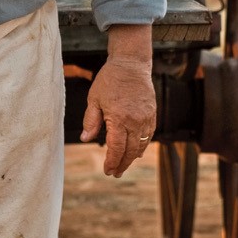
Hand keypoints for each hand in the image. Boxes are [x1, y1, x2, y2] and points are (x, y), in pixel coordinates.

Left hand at [80, 25, 155, 176]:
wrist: (131, 64)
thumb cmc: (110, 80)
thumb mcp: (94, 99)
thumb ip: (90, 121)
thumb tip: (85, 139)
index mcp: (119, 118)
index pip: (116, 148)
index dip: (112, 162)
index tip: (107, 171)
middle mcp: (135, 120)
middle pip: (130, 151)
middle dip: (122, 164)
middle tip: (115, 173)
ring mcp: (146, 118)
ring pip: (141, 145)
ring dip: (132, 158)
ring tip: (124, 165)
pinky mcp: (152, 114)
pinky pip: (149, 135)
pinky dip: (143, 145)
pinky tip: (136, 152)